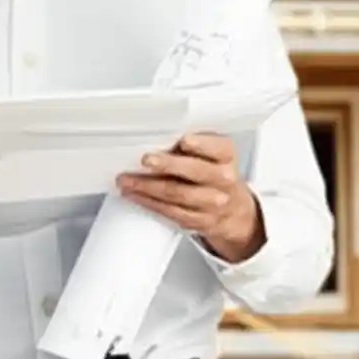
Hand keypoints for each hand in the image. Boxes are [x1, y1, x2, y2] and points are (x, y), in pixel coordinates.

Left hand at [116, 132, 264, 262]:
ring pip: (178, 195)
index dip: (201, 144)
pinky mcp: (199, 221)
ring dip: (148, 187)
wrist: (232, 208)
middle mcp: (224, 179)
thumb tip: (155, 136)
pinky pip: (171, 212)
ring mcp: (213, 203)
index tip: (184, 140)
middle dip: (168, 165)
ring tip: (126, 180)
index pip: (218, 148)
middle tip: (146, 160)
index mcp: (226, 155)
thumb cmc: (213, 171)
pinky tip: (134, 195)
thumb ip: (190, 143)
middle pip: (196, 172)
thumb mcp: (211, 151)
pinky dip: (149, 202)